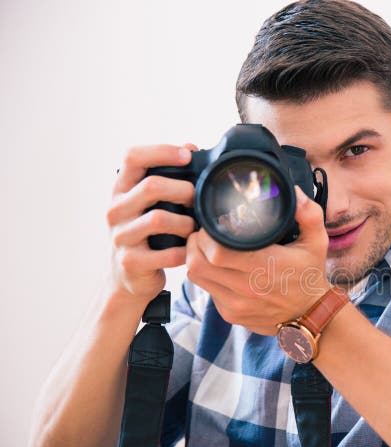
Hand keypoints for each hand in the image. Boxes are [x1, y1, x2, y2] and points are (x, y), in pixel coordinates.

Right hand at [106, 143, 197, 301]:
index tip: (188, 156)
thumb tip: (191, 147)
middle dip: (183, 190)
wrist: (126, 279)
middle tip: (198, 200)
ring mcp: (121, 237)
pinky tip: (190, 250)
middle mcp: (116, 210)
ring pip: (159, 219)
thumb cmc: (146, 235)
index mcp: (121, 190)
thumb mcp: (149, 204)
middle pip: (151, 186)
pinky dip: (185, 251)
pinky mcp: (131, 262)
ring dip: (186, 223)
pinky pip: (167, 253)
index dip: (162, 151)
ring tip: (194, 228)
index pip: (132, 157)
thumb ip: (167, 177)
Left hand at [185, 186, 330, 334]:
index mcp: (265, 267)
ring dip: (197, 259)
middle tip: (205, 233)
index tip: (213, 225)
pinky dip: (208, 277)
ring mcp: (236, 304)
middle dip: (195, 243)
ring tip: (207, 248)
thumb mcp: (317, 242)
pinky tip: (220, 269)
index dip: (206, 235)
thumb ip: (309, 214)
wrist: (311, 315)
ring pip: (196, 277)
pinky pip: (207, 291)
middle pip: (198, 263)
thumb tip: (293, 191)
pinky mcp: (230, 314)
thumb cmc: (310, 275)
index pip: (216, 251)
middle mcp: (247, 288)